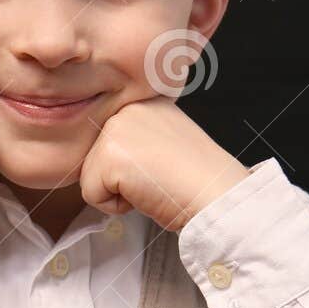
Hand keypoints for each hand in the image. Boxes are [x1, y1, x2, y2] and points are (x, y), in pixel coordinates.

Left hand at [79, 98, 249, 230]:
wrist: (217, 194)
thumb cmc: (200, 179)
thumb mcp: (167, 143)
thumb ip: (139, 140)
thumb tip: (116, 158)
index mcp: (144, 101)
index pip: (112, 144)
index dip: (134, 168)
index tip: (163, 168)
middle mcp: (127, 107)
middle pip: (97, 159)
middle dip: (124, 179)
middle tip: (160, 177)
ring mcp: (115, 129)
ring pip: (91, 177)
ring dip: (120, 192)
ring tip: (154, 183)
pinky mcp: (108, 155)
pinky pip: (92, 196)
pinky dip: (117, 207)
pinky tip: (147, 191)